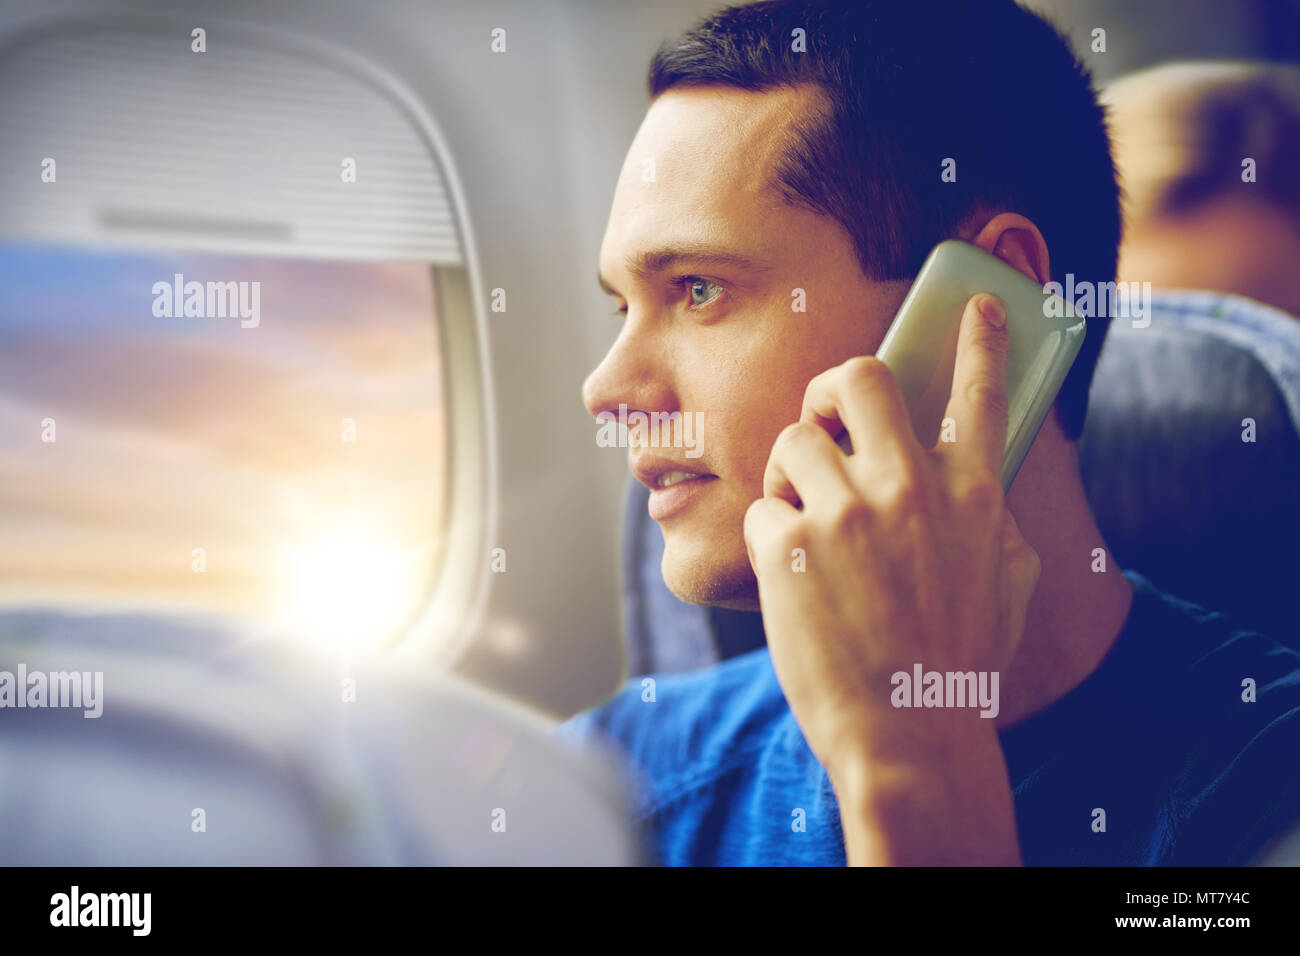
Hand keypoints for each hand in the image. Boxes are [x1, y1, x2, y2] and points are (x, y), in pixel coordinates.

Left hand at [742, 293, 1039, 862]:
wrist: (911, 735)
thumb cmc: (958, 665)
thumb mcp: (1004, 582)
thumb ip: (992, 520)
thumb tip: (983, 487)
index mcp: (974, 495)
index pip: (980, 394)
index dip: (979, 340)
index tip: (974, 303)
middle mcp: (911, 488)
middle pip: (857, 377)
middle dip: (828, 390)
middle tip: (820, 421)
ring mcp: (848, 514)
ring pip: (793, 439)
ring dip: (790, 475)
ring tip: (803, 520)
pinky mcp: (791, 546)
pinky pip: (764, 508)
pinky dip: (772, 539)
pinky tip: (793, 580)